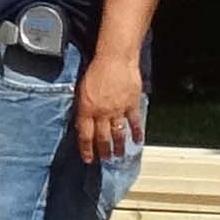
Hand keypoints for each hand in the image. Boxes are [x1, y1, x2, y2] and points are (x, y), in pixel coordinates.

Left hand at [74, 45, 147, 164]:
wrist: (115, 59)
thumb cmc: (96, 71)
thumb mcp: (81, 91)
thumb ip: (83, 108)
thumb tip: (82, 124)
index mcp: (86, 109)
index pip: (85, 135)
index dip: (86, 149)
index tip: (88, 159)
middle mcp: (101, 113)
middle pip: (102, 138)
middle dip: (103, 151)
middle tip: (104, 160)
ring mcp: (118, 110)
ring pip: (118, 134)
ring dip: (119, 147)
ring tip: (119, 155)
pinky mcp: (131, 104)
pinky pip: (134, 122)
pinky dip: (137, 133)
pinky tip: (138, 141)